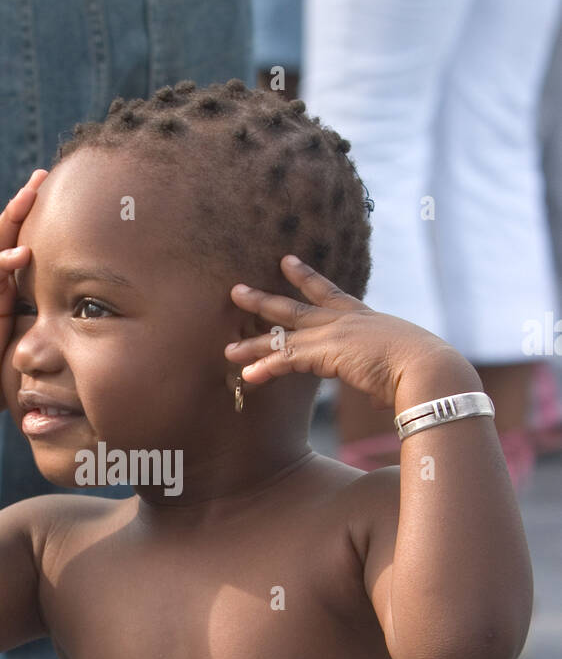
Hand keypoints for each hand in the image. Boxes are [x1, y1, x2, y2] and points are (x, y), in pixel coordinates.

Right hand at [0, 169, 47, 414]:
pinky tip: (22, 252)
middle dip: (26, 202)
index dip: (42, 217)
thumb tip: (107, 315)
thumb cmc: (12, 368)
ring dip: (13, 218)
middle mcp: (4, 281)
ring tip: (27, 194)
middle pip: (13, 232)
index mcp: (19, 285)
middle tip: (43, 174)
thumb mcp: (48, 338)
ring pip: (1, 244)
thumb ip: (66, 322)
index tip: (63, 192)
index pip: (31, 241)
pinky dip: (6, 263)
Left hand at [225, 255, 465, 411]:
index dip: (306, 277)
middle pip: (294, 307)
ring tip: (227, 348)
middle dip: (263, 300)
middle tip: (236, 290)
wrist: (430, 370)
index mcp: (365, 318)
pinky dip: (267, 369)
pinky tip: (248, 375)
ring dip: (253, 343)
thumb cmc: (424, 374)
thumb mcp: (399, 370)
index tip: (286, 261)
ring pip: (283, 336)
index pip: (329, 293)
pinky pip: (287, 361)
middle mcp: (345, 321)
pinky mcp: (326, 354)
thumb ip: (380, 382)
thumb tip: (378, 397)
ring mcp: (334, 334)